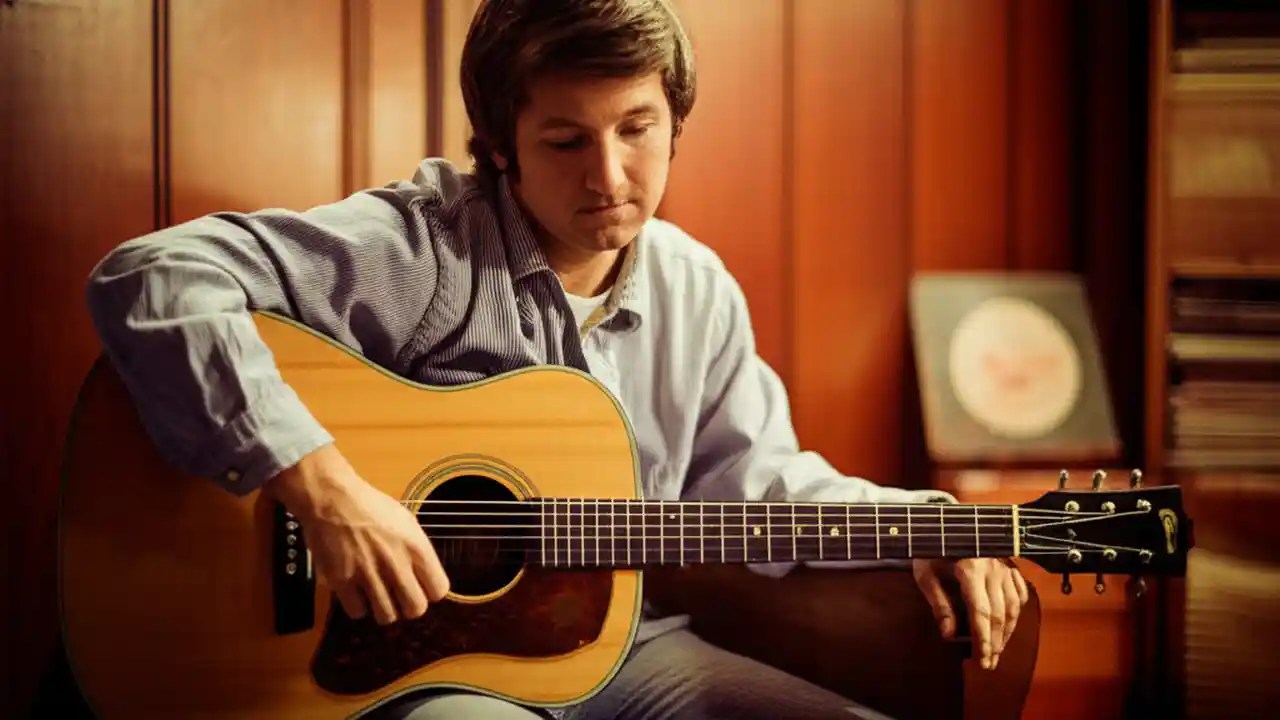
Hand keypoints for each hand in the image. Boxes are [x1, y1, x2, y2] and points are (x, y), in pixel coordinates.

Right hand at [264, 444, 450, 624]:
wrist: (333, 499)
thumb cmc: (370, 506)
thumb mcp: (406, 521)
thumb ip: (417, 550)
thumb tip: (425, 576)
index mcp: (416, 546)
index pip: (439, 589)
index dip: (430, 592)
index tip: (421, 588)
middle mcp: (396, 563)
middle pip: (415, 609)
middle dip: (409, 607)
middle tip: (399, 599)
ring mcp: (369, 574)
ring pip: (387, 616)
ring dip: (383, 610)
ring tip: (377, 597)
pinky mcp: (343, 581)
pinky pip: (358, 612)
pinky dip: (358, 607)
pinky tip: (356, 593)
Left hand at [912, 557, 1028, 669]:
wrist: (945, 521)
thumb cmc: (932, 546)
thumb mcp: (926, 573)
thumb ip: (938, 603)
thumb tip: (949, 634)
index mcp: (971, 569)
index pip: (982, 613)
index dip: (984, 640)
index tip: (983, 660)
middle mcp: (993, 568)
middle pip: (999, 614)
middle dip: (995, 643)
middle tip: (989, 663)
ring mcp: (1004, 565)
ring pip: (1013, 606)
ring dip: (1007, 632)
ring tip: (998, 650)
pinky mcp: (1009, 563)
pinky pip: (1020, 591)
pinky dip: (1017, 610)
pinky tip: (1010, 623)